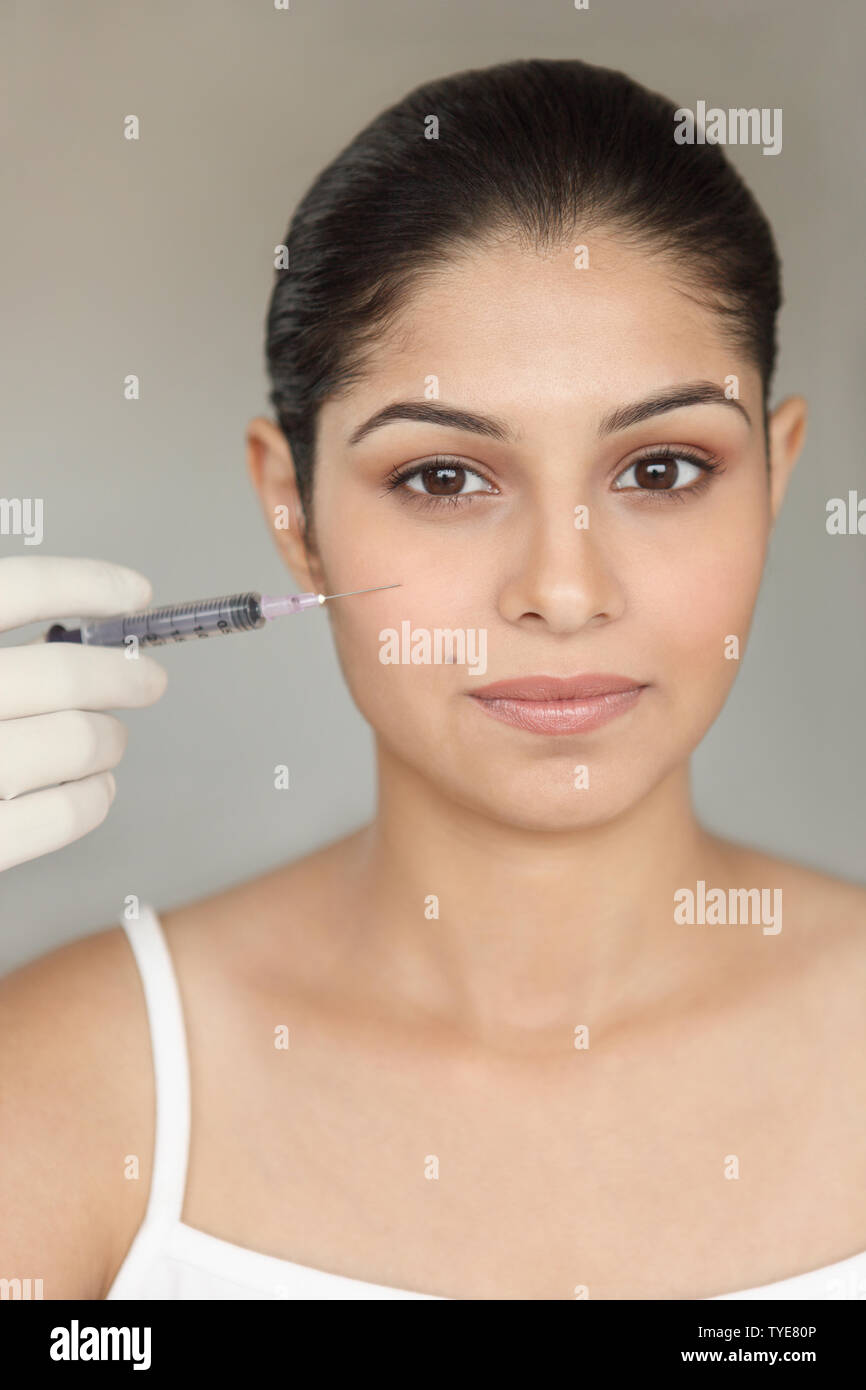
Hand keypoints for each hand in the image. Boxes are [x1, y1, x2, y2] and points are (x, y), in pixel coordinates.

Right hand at [0, 556, 167, 871]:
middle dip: (122, 676)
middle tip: (146, 680)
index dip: (86, 584)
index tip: (133, 593)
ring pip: (78, 740)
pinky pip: (68, 810)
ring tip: (106, 741)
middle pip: (62, 672)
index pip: (14, 590)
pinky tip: (94, 788)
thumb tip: (64, 634)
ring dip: (108, 738)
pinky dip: (96, 796)